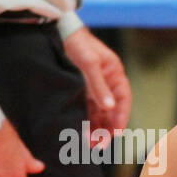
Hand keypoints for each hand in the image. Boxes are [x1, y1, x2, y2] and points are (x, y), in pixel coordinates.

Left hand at [62, 27, 130, 141]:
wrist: (54, 30)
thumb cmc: (75, 43)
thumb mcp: (89, 62)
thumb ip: (99, 85)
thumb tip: (110, 108)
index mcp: (114, 75)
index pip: (123, 101)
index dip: (121, 118)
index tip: (117, 134)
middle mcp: (106, 83)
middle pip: (111, 111)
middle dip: (107, 129)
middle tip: (100, 145)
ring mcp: (92, 88)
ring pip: (98, 113)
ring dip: (96, 129)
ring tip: (89, 144)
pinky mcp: (79, 90)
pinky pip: (85, 110)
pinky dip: (84, 122)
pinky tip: (80, 133)